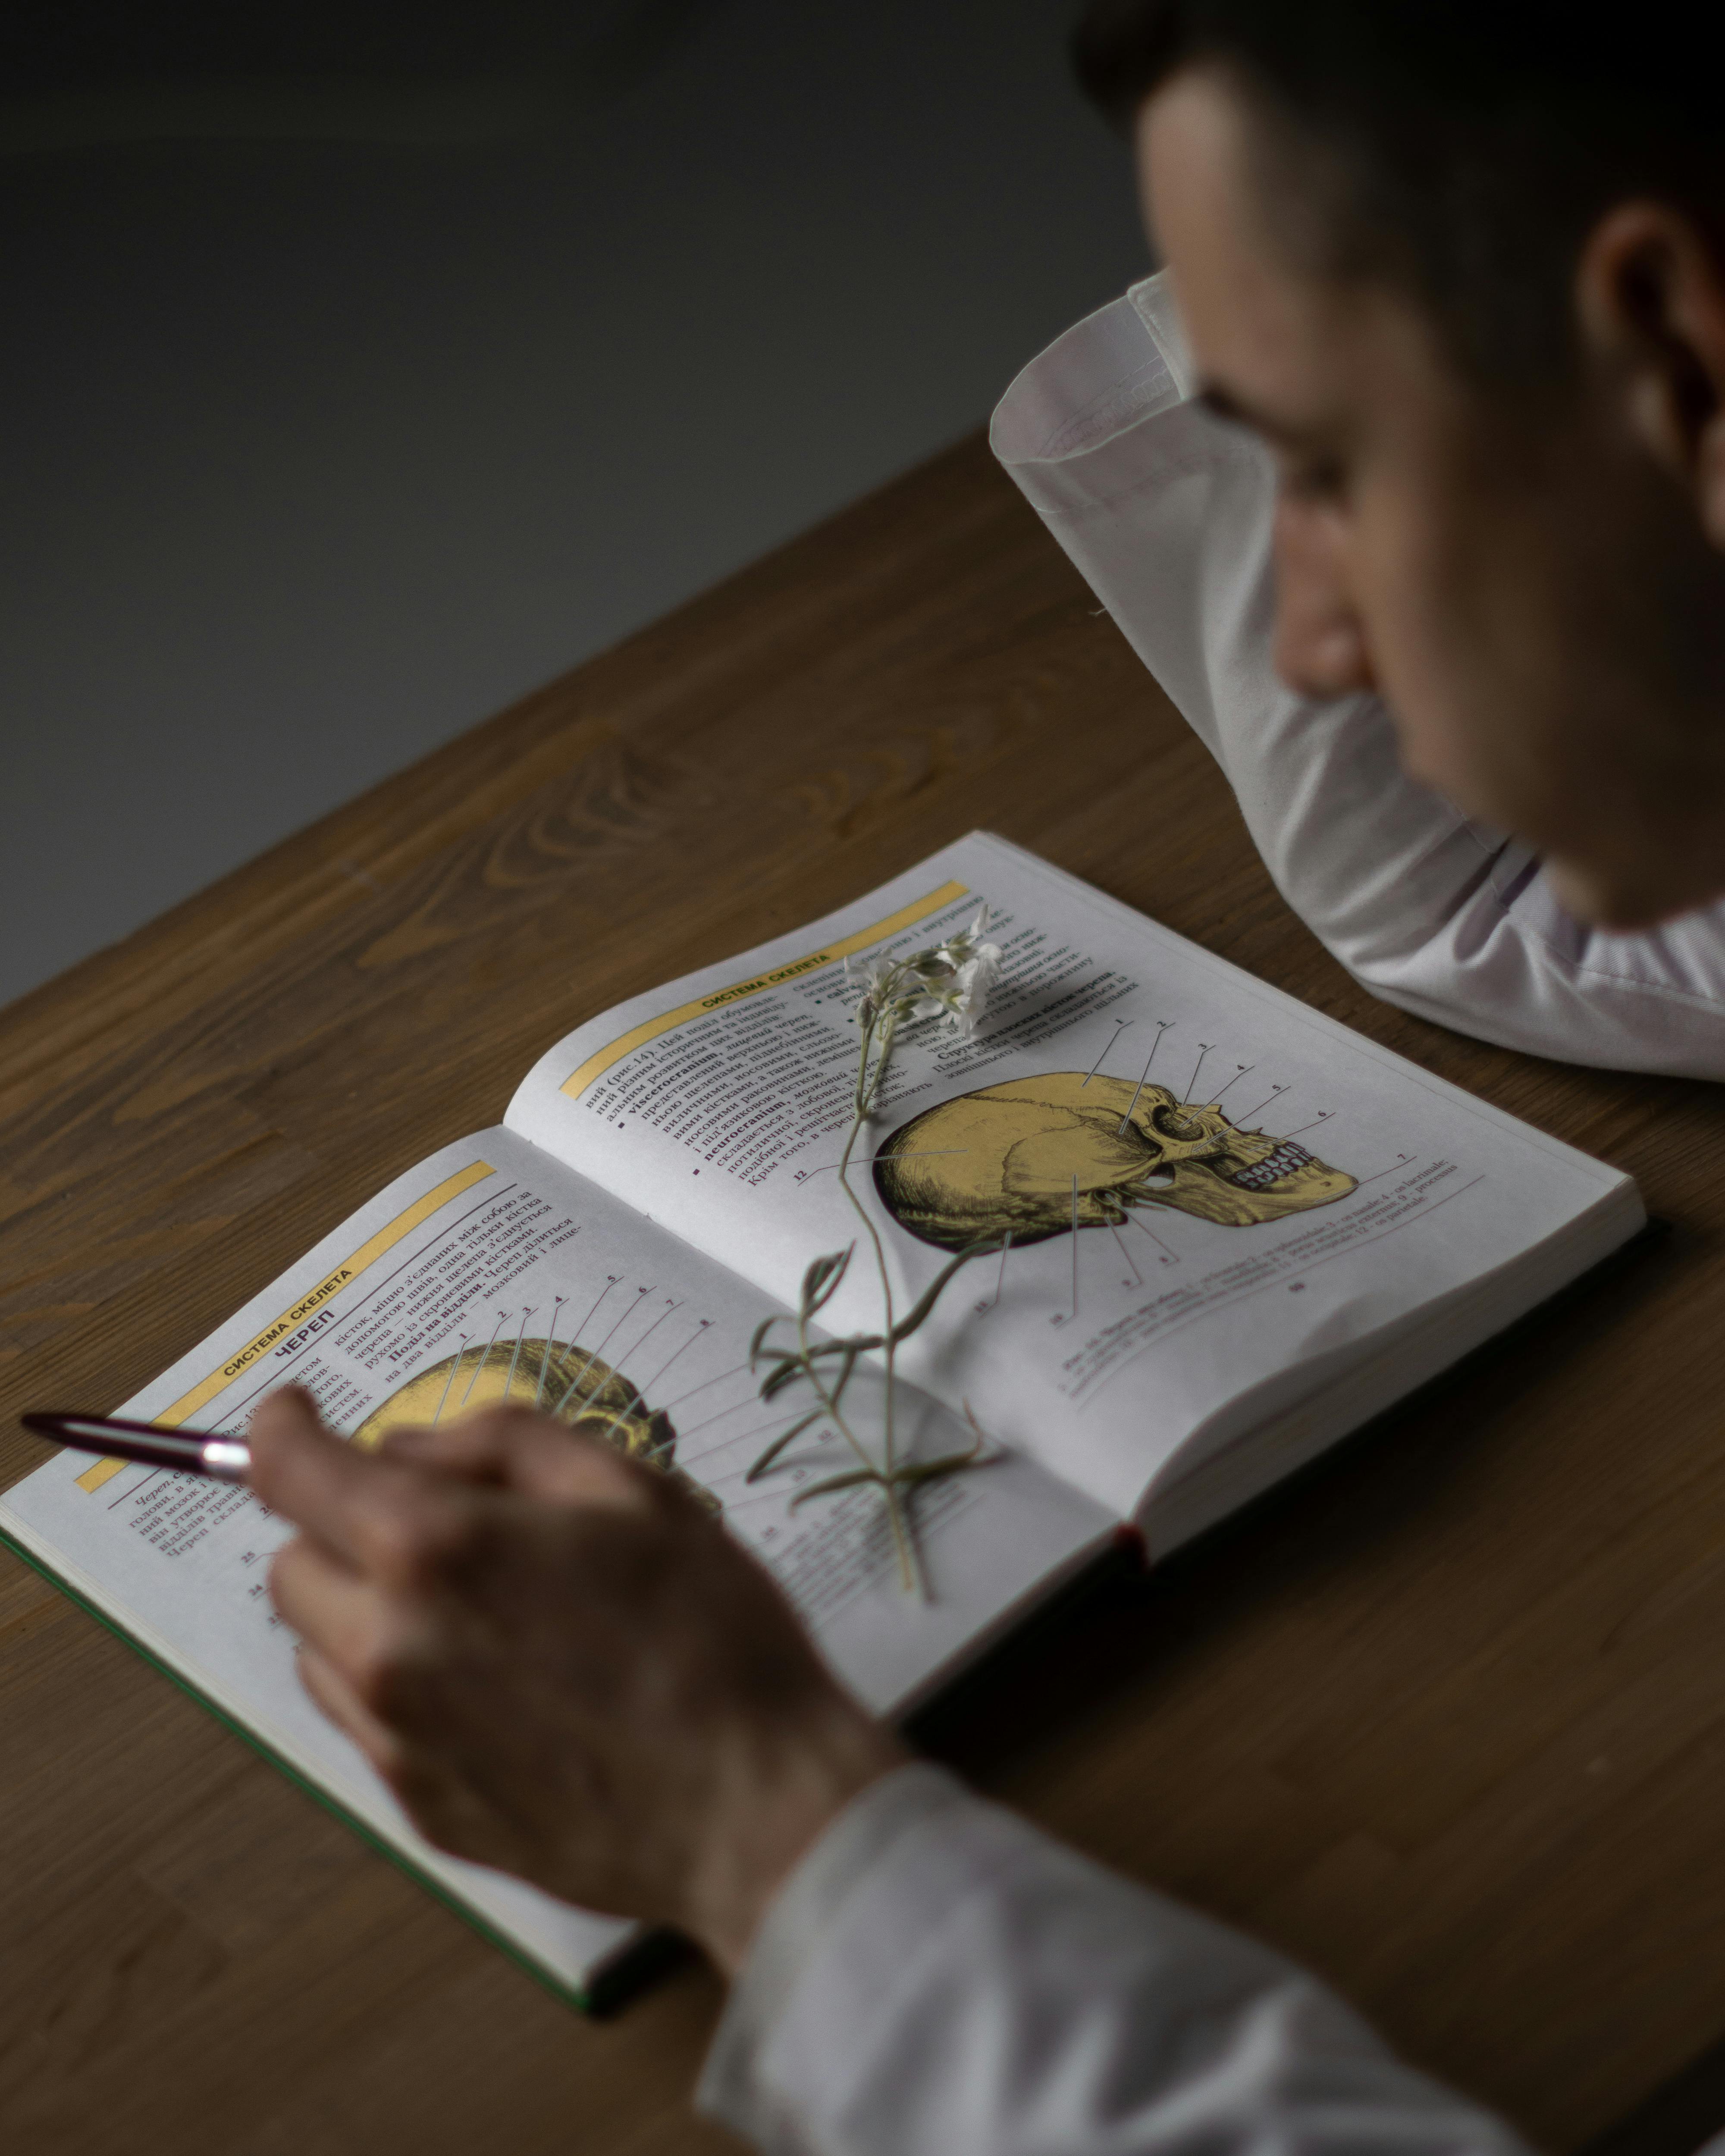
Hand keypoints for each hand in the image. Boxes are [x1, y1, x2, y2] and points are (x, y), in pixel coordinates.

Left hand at [248, 1387, 904, 1971]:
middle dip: (345, 1527)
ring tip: (476, 1611)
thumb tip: (408, 1449)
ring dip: (364, 1608)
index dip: (282, 1428)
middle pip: (293, 1562)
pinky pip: (363, 1721)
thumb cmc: (712, 1634)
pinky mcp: (419, 1807)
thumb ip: (505, 1442)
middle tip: (440, 1525)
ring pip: (319, 1646)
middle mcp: (389, 1645)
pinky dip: (396, 1683)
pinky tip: (493, 1684)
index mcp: (437, 1549)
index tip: (298, 1414)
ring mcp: (396, 1739)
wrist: (753, 1807)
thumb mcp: (633, 1488)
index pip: (293, 1472)